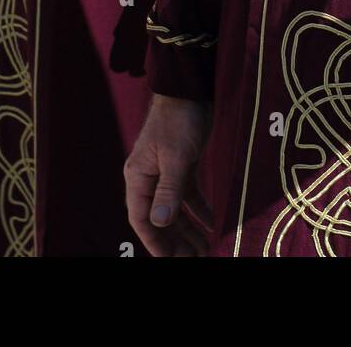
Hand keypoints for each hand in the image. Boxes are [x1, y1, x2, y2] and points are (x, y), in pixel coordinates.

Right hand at [124, 95, 212, 256]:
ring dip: (188, 229)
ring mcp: (164, 172)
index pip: (141, 218)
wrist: (189, 88)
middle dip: (175, 242)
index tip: (172, 261)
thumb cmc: (179, 119)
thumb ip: (169, 191)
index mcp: (138, 176)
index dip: (155, 243)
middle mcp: (148, 177)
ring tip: (205, 248)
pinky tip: (212, 223)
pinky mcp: (182, 164)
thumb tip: (160, 223)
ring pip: (174, 210)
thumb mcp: (176, 157)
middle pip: (159, 218)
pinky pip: (188, 195)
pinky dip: (198, 210)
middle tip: (195, 258)